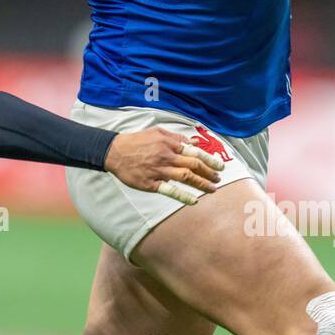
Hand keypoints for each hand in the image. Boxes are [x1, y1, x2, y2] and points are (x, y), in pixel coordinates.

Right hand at [104, 128, 225, 204]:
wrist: (114, 151)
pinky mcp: (150, 183)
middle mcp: (166, 157)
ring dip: (202, 184)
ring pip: (185, 177)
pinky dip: (183, 196)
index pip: (194, 152)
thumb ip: (177, 138)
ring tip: (212, 189)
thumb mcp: (157, 133)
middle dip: (209, 172)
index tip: (220, 166)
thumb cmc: (137, 141)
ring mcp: (158, 171)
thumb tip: (195, 143)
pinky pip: (170, 190)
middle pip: (193, 165)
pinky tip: (194, 201)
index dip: (210, 160)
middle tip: (219, 178)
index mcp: (169, 144)